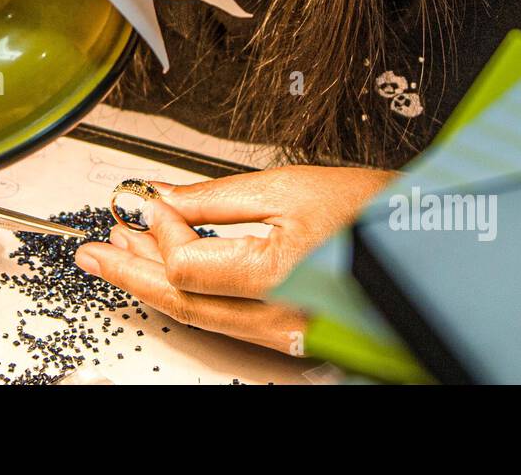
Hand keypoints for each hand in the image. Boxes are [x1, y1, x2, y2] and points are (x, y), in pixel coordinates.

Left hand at [74, 165, 392, 352]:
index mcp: (277, 273)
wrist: (429, 242)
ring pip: (200, 315)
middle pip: (181, 301)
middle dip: (129, 272)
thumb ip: (217, 199)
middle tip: (91, 252)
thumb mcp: (289, 187)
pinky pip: (226, 318)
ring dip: (153, 282)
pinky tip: (168, 271)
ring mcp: (284, 332)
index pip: (187, 264)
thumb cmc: (376, 212)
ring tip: (118, 254)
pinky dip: (190, 293)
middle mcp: (278, 315)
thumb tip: (165, 197)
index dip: (159, 231)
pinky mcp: (289, 333)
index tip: (146, 202)